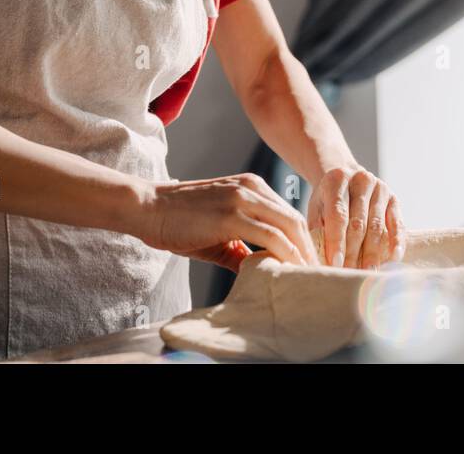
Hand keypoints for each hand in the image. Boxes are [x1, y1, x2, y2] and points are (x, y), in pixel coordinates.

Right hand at [133, 173, 318, 272]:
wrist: (148, 207)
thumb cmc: (178, 221)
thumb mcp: (218, 231)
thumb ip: (241, 247)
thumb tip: (259, 270)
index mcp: (251, 186)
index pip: (289, 214)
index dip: (303, 241)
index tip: (308, 264)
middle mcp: (251, 187)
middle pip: (295, 219)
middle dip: (309, 249)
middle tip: (315, 274)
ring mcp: (242, 198)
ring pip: (288, 226)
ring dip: (302, 254)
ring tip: (306, 276)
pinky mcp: (231, 214)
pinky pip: (270, 236)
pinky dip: (285, 254)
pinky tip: (288, 270)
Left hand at [307, 166, 405, 268]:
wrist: (346, 176)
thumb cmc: (328, 198)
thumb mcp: (316, 208)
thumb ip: (317, 230)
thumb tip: (320, 260)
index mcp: (336, 180)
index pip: (338, 215)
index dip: (337, 242)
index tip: (336, 264)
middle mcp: (360, 180)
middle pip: (358, 223)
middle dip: (353, 253)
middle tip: (350, 275)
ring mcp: (380, 189)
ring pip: (376, 227)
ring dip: (372, 253)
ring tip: (368, 273)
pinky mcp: (394, 199)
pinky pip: (397, 224)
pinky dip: (396, 242)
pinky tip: (393, 258)